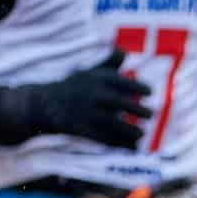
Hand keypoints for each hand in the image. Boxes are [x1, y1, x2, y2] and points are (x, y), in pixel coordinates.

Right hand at [0, 52, 150, 148]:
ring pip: (111, 122)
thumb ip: (108, 64)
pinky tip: (133, 146)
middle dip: (135, 109)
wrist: (45, 104)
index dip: (135, 86)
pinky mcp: (80, 129)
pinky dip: (118, 143)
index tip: (149, 92)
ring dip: (128, 129)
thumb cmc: (73, 87)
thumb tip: (123, 51)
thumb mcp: (88, 72)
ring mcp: (84, 113)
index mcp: (93, 79)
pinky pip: (103, 137)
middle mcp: (89, 95)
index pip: (118, 81)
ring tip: (142, 133)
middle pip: (117, 102)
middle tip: (151, 114)